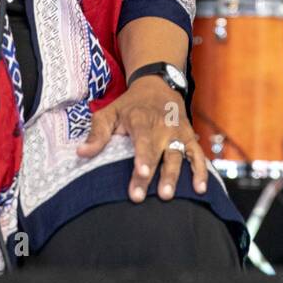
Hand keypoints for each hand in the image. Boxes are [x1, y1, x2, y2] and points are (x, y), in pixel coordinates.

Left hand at [76, 77, 208, 201]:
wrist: (158, 86)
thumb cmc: (129, 105)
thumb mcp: (109, 112)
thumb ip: (97, 133)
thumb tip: (81, 153)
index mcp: (141, 119)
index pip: (142, 139)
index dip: (143, 156)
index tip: (141, 172)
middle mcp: (162, 126)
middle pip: (158, 153)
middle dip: (151, 175)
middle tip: (140, 196)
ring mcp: (178, 133)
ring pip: (178, 155)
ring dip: (174, 176)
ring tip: (167, 195)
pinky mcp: (190, 137)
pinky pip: (198, 155)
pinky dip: (201, 171)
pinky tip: (200, 189)